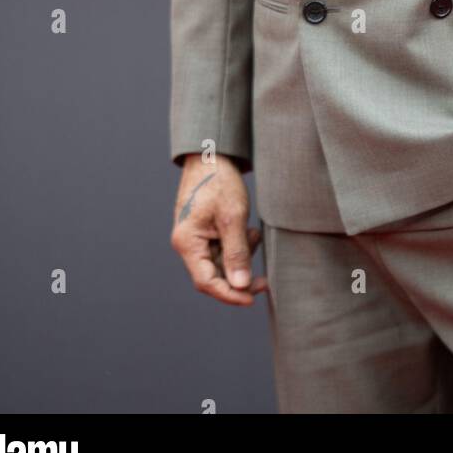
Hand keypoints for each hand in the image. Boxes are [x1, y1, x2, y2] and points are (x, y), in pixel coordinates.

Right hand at [171, 153, 267, 305]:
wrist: (212, 154)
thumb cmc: (219, 181)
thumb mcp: (233, 217)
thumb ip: (237, 253)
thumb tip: (241, 286)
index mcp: (187, 242)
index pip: (206, 282)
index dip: (229, 295)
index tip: (252, 298)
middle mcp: (187, 243)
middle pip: (213, 275)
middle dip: (239, 277)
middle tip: (265, 281)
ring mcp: (195, 237)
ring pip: (221, 262)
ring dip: (241, 256)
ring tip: (254, 234)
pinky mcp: (205, 230)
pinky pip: (222, 248)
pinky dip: (238, 245)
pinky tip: (249, 229)